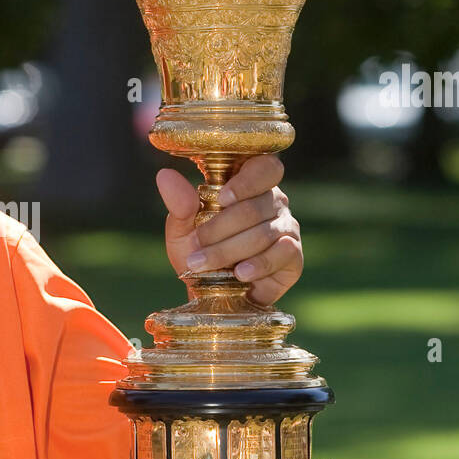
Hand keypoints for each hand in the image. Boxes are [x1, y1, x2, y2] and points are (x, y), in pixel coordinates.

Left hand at [157, 155, 303, 306]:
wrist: (208, 292)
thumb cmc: (197, 252)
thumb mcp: (181, 230)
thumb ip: (179, 205)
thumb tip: (165, 175)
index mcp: (248, 184)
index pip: (263, 166)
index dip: (245, 181)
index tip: (220, 199)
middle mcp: (273, 201)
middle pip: (256, 206)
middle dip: (222, 228)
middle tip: (198, 244)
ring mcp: (286, 227)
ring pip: (264, 232)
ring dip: (230, 250)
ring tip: (204, 264)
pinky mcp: (293, 255)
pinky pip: (283, 253)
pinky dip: (259, 264)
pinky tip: (240, 273)